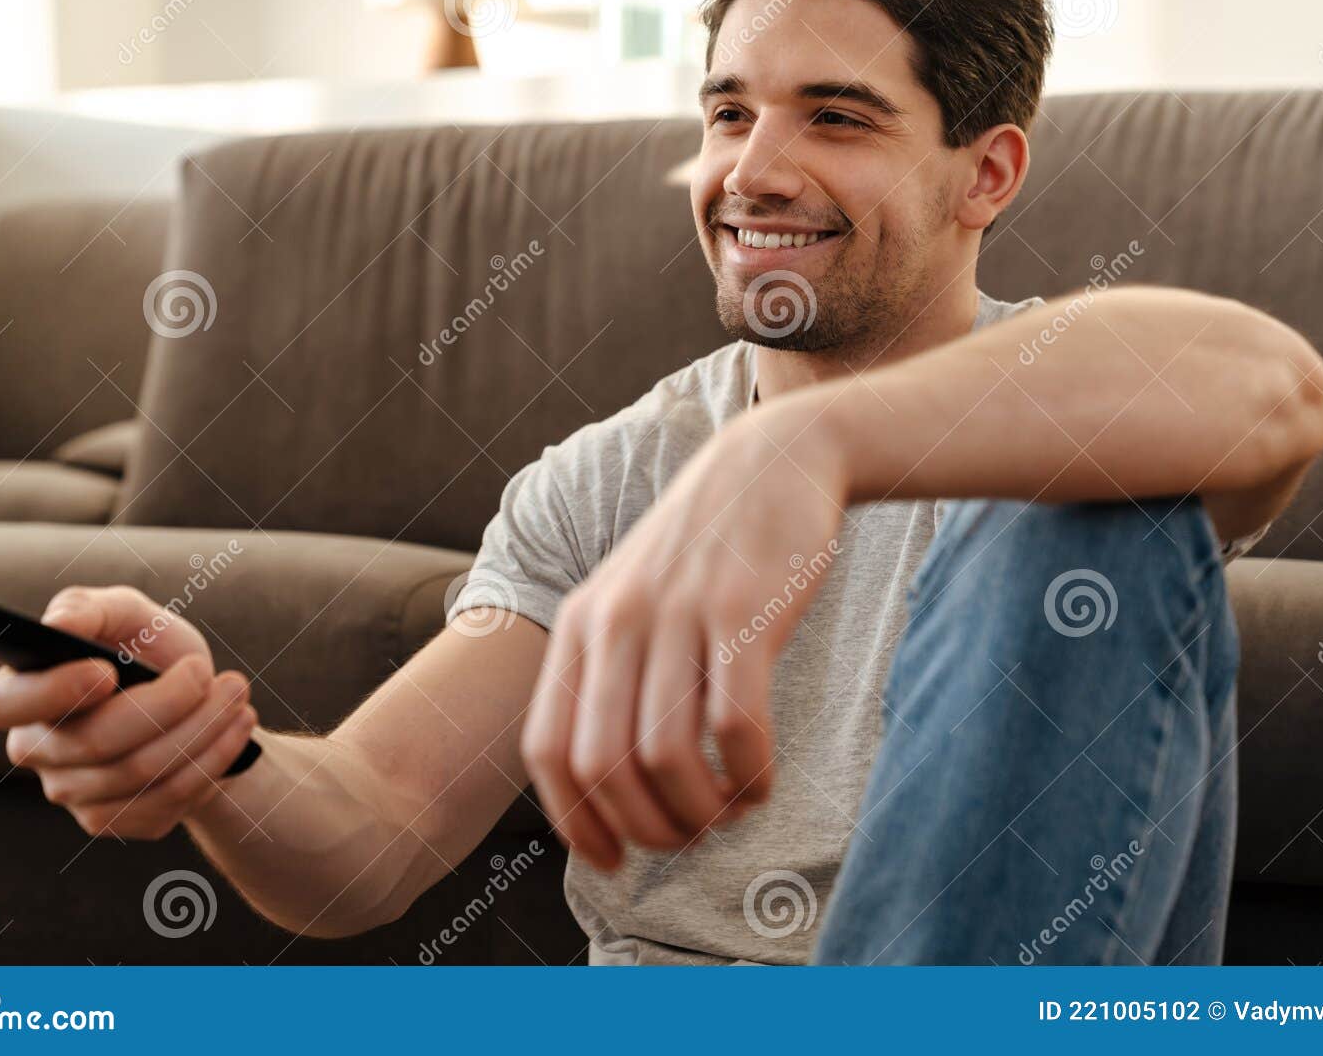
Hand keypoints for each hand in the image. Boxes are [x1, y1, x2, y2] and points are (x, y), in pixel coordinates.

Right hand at [0, 585, 258, 839]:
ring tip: (238, 695)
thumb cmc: (149, 650)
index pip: (5, 703)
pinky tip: (234, 730)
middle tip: (218, 675)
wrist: (197, 701)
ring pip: (141, 772)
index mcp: (21, 690)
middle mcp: (33, 748)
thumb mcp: (129, 614)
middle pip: (95, 741)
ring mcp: (69, 792)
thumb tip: (58, 625)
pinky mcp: (110, 821)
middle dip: (172, 703)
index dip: (55, 691)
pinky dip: (212, 760)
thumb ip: (90, 607)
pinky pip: (164, 801)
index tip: (108, 672)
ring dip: (206, 729)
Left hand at [521, 400, 848, 868]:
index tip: (612, 861)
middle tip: (687, 837)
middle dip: (645, 827)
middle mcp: (617, 620)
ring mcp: (679, 614)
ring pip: (667, 756)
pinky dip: (750, 777)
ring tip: (729, 811)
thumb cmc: (707, 548)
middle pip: (604, 766)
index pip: (547, 749)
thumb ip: (611, 673)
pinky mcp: (744, 611)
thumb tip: (610, 785)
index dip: (575, 821)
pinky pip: (736, 727)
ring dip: (700, 810)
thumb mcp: (633, 598)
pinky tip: (762, 781)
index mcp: (581, 624)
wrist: (775, 460)